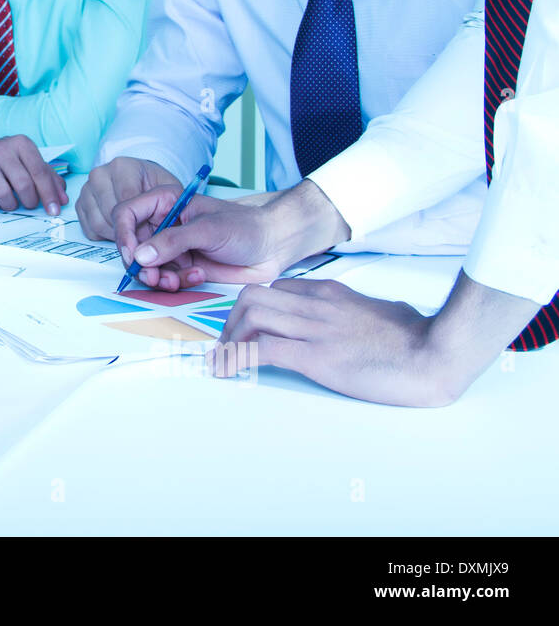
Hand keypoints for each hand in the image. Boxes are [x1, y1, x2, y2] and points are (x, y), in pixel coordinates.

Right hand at [0, 130, 65, 214]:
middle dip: (30, 201)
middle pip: (24, 185)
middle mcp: (1, 149)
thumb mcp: (26, 161)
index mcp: (20, 143)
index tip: (55, 210)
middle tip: (29, 204)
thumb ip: (48, 177)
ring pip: (4, 195)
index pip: (40, 172)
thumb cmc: (3, 159)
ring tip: (9, 201)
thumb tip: (62, 199)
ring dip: (10, 205)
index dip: (49, 194)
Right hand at [75, 157, 179, 240]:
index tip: (147, 243)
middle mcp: (100, 174)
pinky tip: (118, 228)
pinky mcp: (79, 203)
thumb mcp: (170, 192)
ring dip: (116, 235)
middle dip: (129, 232)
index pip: (125, 203)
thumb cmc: (155, 186)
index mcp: (123, 167)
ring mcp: (87, 189)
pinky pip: (89, 230)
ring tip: (132, 232)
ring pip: (98, 225)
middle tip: (144, 238)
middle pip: (110, 215)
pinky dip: (105, 235)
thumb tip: (154, 242)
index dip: (138, 228)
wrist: (142, 180)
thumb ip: (166, 210)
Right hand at [112, 179, 350, 289]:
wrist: (273, 248)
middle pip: (133, 244)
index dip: (123, 234)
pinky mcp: (182, 268)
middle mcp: (165, 225)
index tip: (131, 254)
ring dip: (157, 277)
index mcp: (165, 204)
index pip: (128, 213)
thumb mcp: (207, 229)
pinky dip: (175, 282)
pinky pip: (165, 279)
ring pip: (147, 266)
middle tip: (151, 277)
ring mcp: (173, 248)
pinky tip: (196, 276)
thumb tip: (141, 255)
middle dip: (140, 263)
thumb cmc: (245, 227)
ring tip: (173, 281)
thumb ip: (172, 241)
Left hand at [208, 277, 452, 406]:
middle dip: (231, 320)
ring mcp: (314, 329)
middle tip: (227, 345)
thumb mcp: (383, 311)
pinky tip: (228, 372)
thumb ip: (363, 310)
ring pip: (251, 315)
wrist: (435, 353)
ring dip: (230, 338)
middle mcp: (316, 305)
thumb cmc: (418, 337)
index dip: (254, 308)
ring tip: (224, 360)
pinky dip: (237, 360)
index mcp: (331, 293)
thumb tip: (366, 317)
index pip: (277, 289)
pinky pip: (262, 350)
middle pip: (252, 296)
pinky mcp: (316, 356)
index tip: (247, 328)